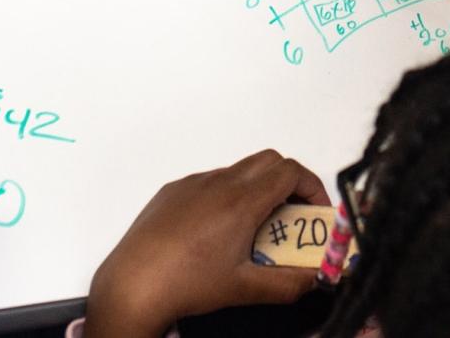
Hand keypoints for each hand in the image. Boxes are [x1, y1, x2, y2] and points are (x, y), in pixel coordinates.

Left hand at [87, 150, 328, 337]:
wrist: (132, 285)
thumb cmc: (186, 284)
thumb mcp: (245, 288)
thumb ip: (289, 284)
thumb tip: (314, 278)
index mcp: (242, 201)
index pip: (291, 171)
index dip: (312, 187)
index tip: (316, 211)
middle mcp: (219, 183)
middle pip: (269, 161)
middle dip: (289, 182)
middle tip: (293, 216)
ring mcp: (193, 183)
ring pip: (238, 171)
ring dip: (257, 189)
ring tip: (254, 229)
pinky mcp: (172, 191)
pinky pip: (209, 182)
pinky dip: (226, 196)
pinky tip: (216, 232)